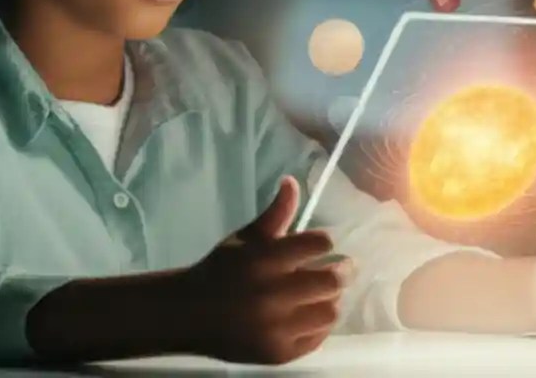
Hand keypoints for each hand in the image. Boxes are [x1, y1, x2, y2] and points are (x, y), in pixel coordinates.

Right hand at [181, 176, 352, 363]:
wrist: (190, 314)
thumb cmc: (222, 270)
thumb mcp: (245, 239)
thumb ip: (275, 214)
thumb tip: (292, 181)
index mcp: (262, 260)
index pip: (318, 244)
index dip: (324, 242)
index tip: (323, 245)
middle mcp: (270, 295)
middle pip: (332, 280)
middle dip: (343, 271)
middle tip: (344, 268)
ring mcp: (275, 328)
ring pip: (330, 311)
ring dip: (332, 299)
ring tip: (324, 293)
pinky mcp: (278, 353)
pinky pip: (318, 338)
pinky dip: (319, 324)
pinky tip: (309, 314)